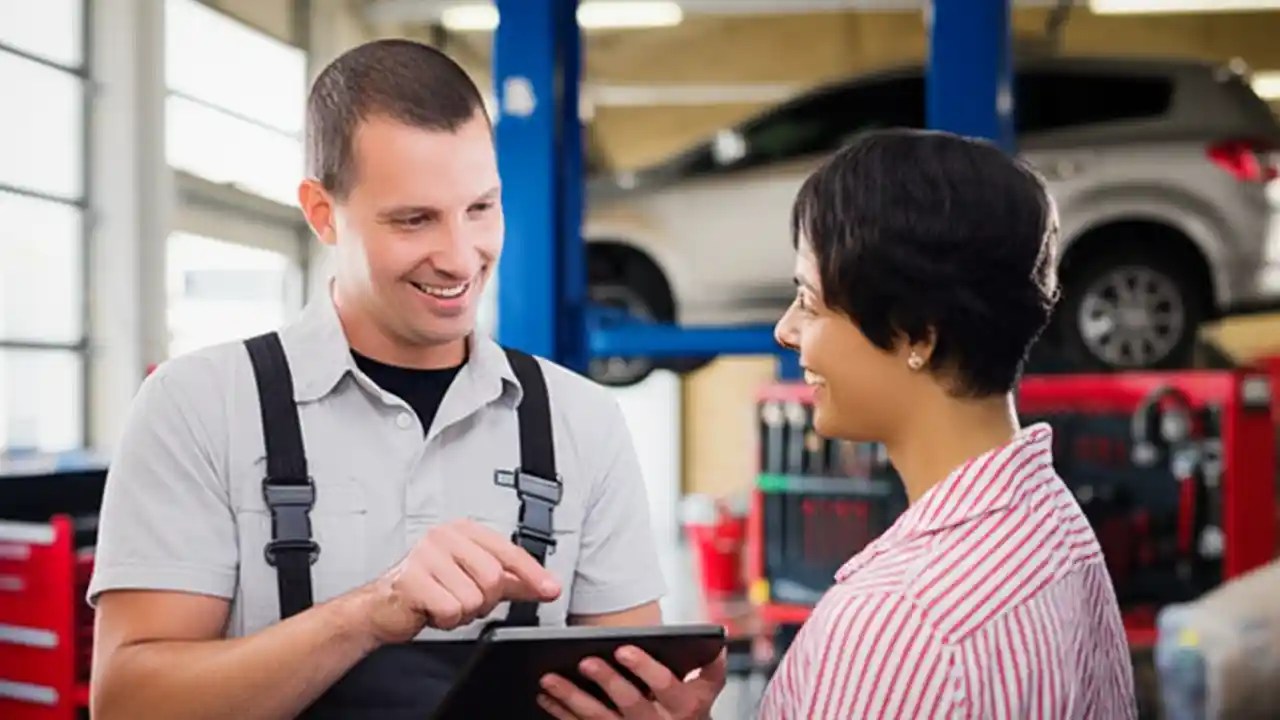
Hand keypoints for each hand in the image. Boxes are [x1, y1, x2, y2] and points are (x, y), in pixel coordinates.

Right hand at [366, 519, 561, 642]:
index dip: (532, 573)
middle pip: (493, 578)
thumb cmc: (428, 589)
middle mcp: (444, 537)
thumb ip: (512, 581)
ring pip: (472, 598)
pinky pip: (450, 610)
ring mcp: (426, 555)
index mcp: (463, 531)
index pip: (508, 551)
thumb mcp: (474, 580)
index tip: (551, 589)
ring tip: (444, 604)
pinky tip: (432, 611)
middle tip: (464, 601)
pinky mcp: (411, 579)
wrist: (383, 607)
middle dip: (484, 601)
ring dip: (462, 613)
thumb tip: (545, 585)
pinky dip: (446, 620)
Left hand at [536, 645, 726, 718]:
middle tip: (585, 660)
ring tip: (550, 679)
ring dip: (572, 699)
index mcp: (685, 707)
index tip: (624, 648)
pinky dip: (562, 713)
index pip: (666, 686)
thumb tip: (717, 643)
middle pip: (630, 703)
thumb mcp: (706, 692)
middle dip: (606, 681)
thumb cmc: (688, 711)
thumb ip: (710, 667)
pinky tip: (547, 697)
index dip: (645, 667)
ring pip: (599, 719)